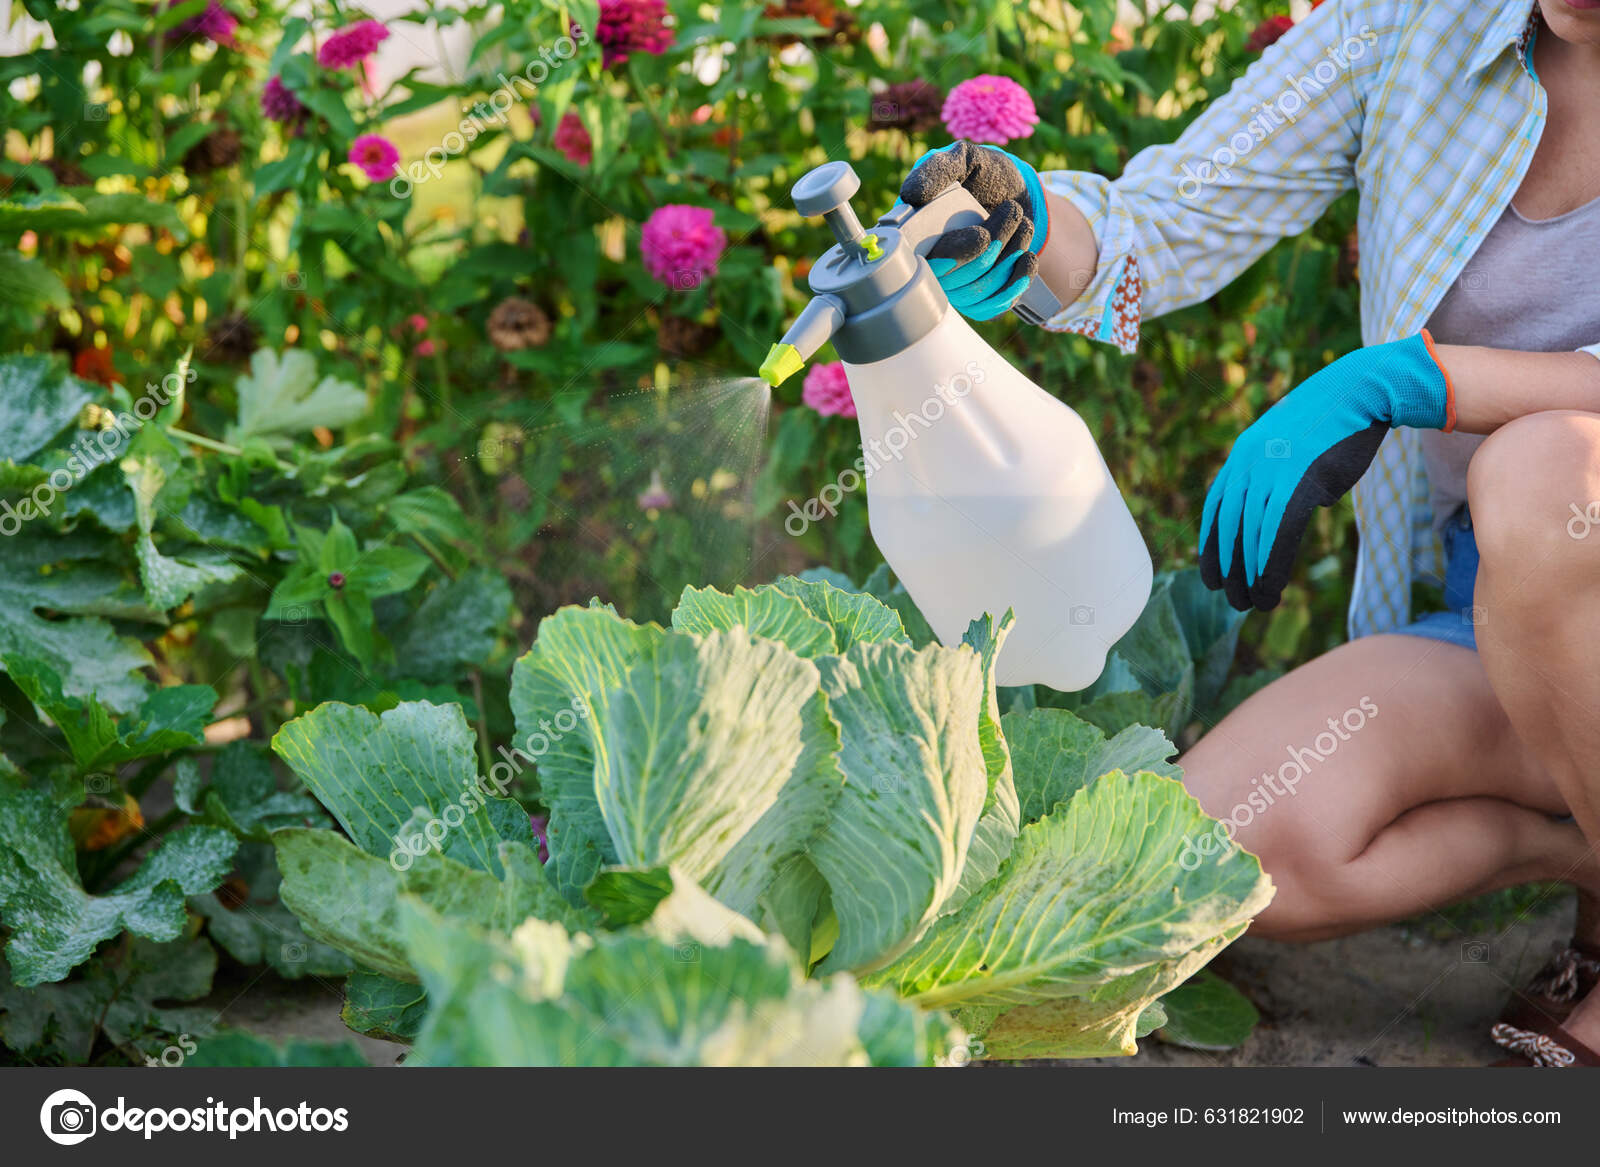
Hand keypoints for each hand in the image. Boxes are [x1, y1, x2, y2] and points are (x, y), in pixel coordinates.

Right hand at [898, 139, 1048, 320]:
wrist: (1015, 193)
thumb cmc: (985, 174)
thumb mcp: (964, 160)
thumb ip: (937, 169)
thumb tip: (911, 196)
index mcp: (915, 234)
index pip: (924, 260)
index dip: (954, 254)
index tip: (983, 235)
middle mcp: (929, 265)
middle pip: (956, 281)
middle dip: (993, 250)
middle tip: (1013, 211)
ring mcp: (953, 286)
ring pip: (978, 292)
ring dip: (1009, 258)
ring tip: (1025, 224)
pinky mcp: (977, 299)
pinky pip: (991, 307)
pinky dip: (1016, 284)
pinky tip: (1027, 259)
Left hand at [1199, 332, 1453, 611]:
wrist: (1362, 389)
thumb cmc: (1336, 423)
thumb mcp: (1294, 448)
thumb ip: (1282, 476)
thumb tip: (1293, 508)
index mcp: (1243, 454)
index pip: (1216, 507)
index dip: (1210, 544)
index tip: (1211, 573)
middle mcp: (1249, 463)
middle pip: (1228, 526)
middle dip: (1226, 567)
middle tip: (1229, 599)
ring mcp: (1272, 470)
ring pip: (1250, 535)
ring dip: (1248, 575)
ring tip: (1251, 604)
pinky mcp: (1300, 479)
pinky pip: (1276, 531)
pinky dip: (1270, 564)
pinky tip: (1270, 587)